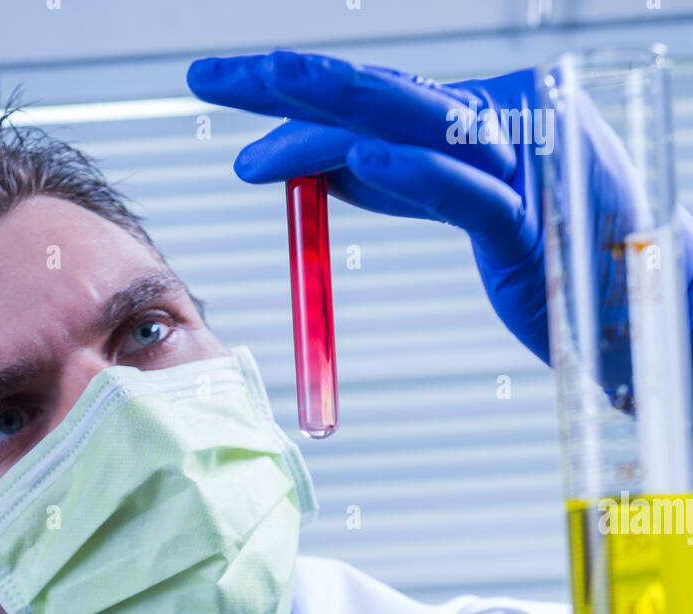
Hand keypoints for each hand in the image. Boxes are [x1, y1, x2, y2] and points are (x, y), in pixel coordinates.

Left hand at [188, 49, 692, 378]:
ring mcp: (521, 165)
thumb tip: (317, 159)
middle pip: (379, 90)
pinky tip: (360, 163)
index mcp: (477, 113)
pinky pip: (469, 192)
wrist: (634, 306)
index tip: (221, 84)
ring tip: (264, 104)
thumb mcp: (458, 204)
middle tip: (212, 76)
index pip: (369, 95)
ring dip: (334, 114)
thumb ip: (394, 178)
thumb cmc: (550, 254)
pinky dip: (417, 174)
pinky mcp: (533, 224)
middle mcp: (500, 118)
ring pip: (416, 125)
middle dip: (290, 81)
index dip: (292, 91)